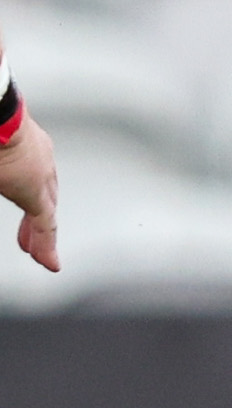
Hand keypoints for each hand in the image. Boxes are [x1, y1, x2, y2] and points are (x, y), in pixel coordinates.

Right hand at [0, 108, 53, 273]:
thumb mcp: (0, 145)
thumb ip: (3, 162)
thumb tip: (2, 171)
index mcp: (28, 143)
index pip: (35, 172)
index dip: (34, 191)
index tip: (29, 206)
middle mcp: (39, 157)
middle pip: (45, 193)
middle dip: (39, 218)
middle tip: (33, 239)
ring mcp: (40, 174)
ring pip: (46, 211)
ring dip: (40, 235)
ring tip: (40, 256)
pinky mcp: (36, 191)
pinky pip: (46, 223)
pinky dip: (47, 244)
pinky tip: (50, 263)